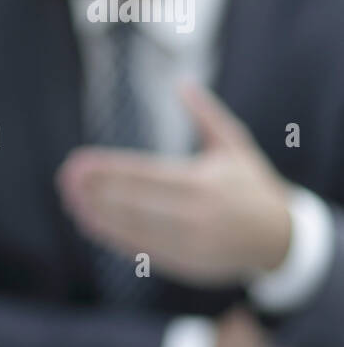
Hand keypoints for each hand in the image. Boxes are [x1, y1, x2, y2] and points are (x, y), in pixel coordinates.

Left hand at [56, 81, 292, 286]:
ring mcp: (189, 241)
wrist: (281, 240)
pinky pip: (140, 248)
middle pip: (133, 201)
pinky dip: (111, 235)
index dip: (107, 169)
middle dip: (95, 189)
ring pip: (132, 226)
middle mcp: (196, 213)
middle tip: (65, 179)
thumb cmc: (251, 186)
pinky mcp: (184, 263)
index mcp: (204, 182)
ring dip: (97, 213)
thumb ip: (206, 116)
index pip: (144, 174)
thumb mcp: (235, 147)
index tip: (77, 162)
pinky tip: (89, 222)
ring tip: (70, 200)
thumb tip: (182, 83)